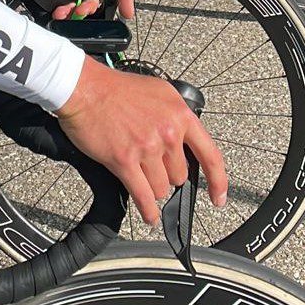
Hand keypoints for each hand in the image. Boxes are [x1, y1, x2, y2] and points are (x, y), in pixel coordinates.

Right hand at [57, 58, 227, 224]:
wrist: (86, 88)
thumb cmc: (118, 89)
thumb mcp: (160, 93)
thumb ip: (176, 117)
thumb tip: (185, 141)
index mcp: (180, 114)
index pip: (210, 155)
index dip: (217, 181)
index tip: (218, 197)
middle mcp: (168, 132)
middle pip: (180, 176)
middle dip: (167, 174)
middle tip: (151, 163)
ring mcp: (147, 147)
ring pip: (161, 188)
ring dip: (152, 187)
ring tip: (139, 173)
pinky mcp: (124, 161)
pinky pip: (143, 196)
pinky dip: (148, 211)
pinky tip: (150, 216)